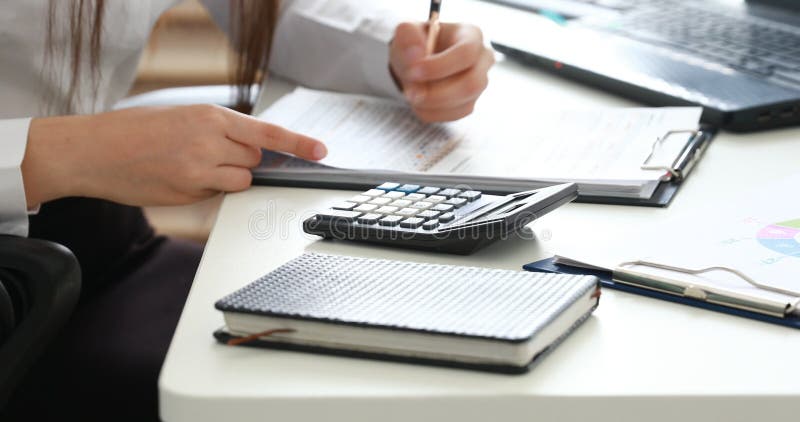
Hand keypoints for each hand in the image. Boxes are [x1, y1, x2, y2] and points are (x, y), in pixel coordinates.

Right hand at [21, 105, 326, 206]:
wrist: (93, 150)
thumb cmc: (134, 132)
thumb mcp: (181, 118)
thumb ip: (218, 132)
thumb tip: (249, 150)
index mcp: (210, 115)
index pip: (266, 131)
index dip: (298, 143)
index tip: (320, 150)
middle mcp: (209, 140)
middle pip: (255, 158)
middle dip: (246, 160)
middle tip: (214, 155)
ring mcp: (199, 168)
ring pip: (240, 179)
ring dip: (227, 176)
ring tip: (189, 165)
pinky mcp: (189, 191)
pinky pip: (216, 194)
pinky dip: (207, 189)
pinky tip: (178, 177)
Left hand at [390, 22, 493, 121]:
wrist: (417, 63)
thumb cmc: (416, 44)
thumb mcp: (406, 33)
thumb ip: (407, 37)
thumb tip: (416, 56)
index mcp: (471, 35)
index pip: (466, 53)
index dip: (440, 66)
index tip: (414, 72)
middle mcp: (482, 60)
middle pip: (472, 84)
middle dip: (438, 94)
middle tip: (411, 93)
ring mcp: (479, 84)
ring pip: (464, 104)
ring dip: (432, 105)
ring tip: (411, 94)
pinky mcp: (470, 103)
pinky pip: (454, 115)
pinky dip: (432, 113)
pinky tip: (419, 102)